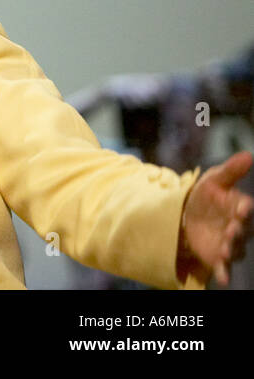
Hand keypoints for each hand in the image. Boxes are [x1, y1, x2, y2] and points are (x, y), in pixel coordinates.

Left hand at [177, 150, 252, 286]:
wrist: (186, 212)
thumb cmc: (206, 194)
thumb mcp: (214, 180)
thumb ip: (231, 170)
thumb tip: (248, 154)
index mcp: (239, 207)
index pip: (246, 209)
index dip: (244, 209)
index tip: (241, 208)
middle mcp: (238, 227)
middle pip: (243, 232)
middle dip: (239, 231)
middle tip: (232, 229)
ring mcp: (229, 243)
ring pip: (236, 249)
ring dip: (232, 251)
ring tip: (225, 251)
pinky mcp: (217, 256)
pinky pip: (223, 266)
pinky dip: (224, 272)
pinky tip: (223, 278)